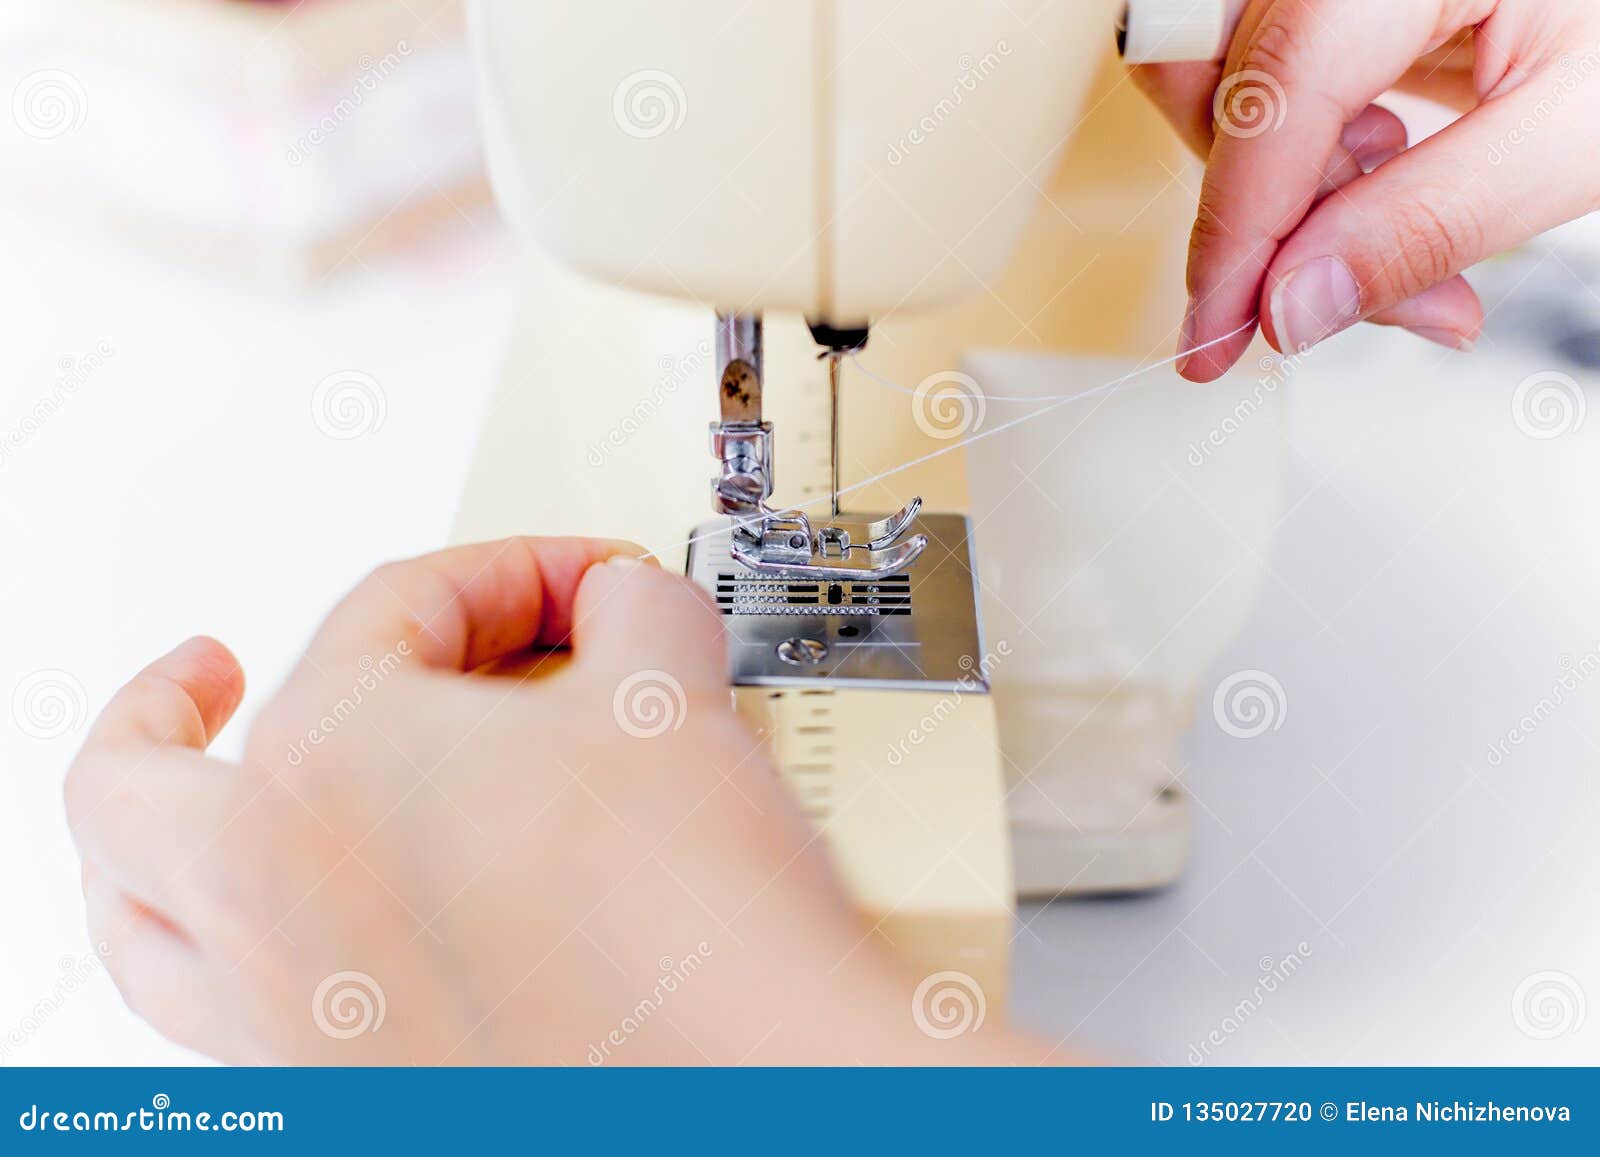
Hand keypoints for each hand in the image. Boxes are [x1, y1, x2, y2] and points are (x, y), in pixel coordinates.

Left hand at [65, 537, 1037, 1063]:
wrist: (746, 1088)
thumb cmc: (687, 924)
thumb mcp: (674, 695)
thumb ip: (638, 611)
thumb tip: (626, 606)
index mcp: (329, 757)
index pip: (396, 612)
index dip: (508, 573)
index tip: (582, 590)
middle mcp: (268, 887)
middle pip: (142, 768)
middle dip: (166, 699)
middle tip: (208, 664)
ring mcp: (286, 1008)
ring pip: (135, 917)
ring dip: (149, 843)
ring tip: (189, 803)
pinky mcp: (341, 1093)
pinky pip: (221, 1021)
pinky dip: (232, 961)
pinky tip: (300, 942)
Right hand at [1132, 0, 1599, 379]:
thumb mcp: (1578, 131)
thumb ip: (1433, 220)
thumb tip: (1297, 306)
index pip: (1269, 91)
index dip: (1237, 229)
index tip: (1220, 334)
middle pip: (1216, 80)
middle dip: (1266, 212)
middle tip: (1346, 292)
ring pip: (1221, 83)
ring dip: (1278, 185)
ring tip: (1388, 209)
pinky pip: (1262, 73)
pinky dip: (1301, 148)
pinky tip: (1381, 157)